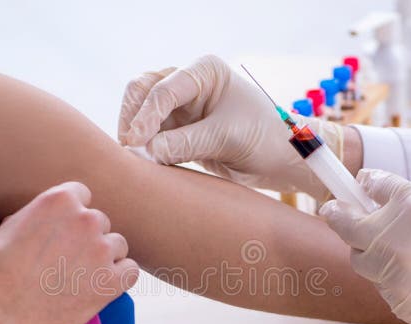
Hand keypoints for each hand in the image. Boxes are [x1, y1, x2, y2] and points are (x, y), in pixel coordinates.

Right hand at [0, 182, 138, 323]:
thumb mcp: (4, 230)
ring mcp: (100, 251)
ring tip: (81, 277)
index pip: (82, 195)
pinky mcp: (109, 283)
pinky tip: (102, 286)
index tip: (62, 231)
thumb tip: (34, 222)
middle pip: (100, 222)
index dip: (72, 214)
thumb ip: (31, 220)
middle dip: (86, 238)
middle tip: (66, 261)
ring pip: (118, 245)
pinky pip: (131, 271)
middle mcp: (85, 220)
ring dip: (105, 258)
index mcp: (59, 200)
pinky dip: (120, 277)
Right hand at [118, 54, 343, 199]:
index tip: (135, 143)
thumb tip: (143, 153)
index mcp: (204, 72)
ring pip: (142, 114)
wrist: (282, 160)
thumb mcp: (226, 138)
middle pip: (143, 92)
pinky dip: (145, 148)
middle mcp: (189, 83)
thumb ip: (184, 144)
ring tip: (133, 159)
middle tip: (129, 150)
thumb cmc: (265, 138)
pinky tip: (144, 164)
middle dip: (132, 118)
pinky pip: (152, 136)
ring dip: (135, 134)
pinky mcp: (179, 130)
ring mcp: (182, 107)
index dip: (145, 116)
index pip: (163, 89)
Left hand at [319, 169, 410, 323]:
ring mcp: (393, 271)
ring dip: (370, 256)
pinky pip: (381, 287)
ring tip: (400, 259)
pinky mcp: (396, 301)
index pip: (373, 185)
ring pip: (360, 259)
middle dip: (337, 215)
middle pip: (344, 222)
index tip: (357, 184)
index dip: (363, 184)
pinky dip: (393, 284)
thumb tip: (380, 208)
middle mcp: (397, 235)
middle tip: (333, 210)